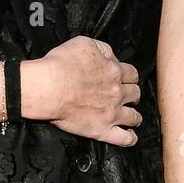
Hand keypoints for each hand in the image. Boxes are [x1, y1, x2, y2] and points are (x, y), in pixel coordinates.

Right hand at [22, 37, 141, 145]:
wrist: (48, 87)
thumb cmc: (61, 65)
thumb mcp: (85, 43)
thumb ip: (104, 50)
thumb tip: (112, 58)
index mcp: (114, 71)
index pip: (132, 74)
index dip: (129, 77)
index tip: (125, 79)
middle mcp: (117, 92)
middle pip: (135, 94)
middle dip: (132, 95)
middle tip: (126, 97)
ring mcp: (112, 113)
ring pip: (134, 117)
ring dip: (134, 116)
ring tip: (132, 118)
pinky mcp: (102, 130)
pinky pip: (124, 139)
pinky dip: (130, 139)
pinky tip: (130, 136)